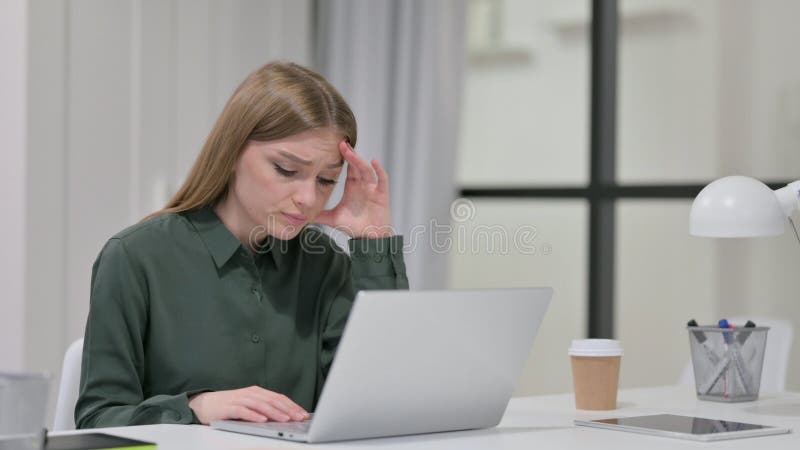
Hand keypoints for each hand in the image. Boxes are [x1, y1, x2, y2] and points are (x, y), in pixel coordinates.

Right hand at [188, 386, 308, 424]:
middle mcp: (250, 393)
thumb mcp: (250, 406)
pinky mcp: (228, 407)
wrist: (204, 404)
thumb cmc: (229, 407)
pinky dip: (254, 415)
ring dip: (274, 412)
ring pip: (260, 405)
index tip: (303, 414)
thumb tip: (285, 418)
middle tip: (299, 417)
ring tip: (285, 419)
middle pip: (272, 400)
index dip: (292, 405)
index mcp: (257, 392)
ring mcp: (239, 399)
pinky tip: (262, 420)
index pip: (278, 398)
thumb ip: (264, 409)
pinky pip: (243, 411)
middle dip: (288, 409)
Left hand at [315, 141, 393, 238]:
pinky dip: (379, 170)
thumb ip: (318, 214)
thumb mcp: (332, 219)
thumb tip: (300, 214)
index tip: (334, 147)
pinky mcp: (382, 194)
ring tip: (350, 152)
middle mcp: (362, 185)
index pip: (348, 168)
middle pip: (356, 165)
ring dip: (359, 160)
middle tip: (341, 143)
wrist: (369, 239)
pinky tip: (374, 162)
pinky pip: (382, 179)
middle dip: (350, 155)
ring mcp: (373, 188)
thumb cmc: (354, 227)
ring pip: (366, 170)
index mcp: (352, 187)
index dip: (343, 157)